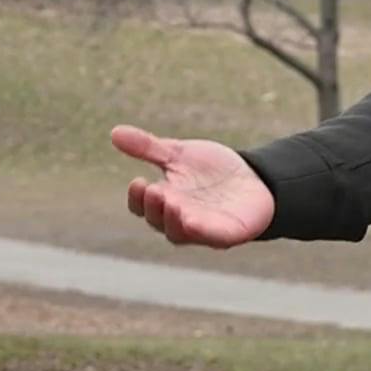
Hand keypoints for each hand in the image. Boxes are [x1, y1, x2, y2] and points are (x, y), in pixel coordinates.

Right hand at [112, 125, 275, 250]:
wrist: (256, 178)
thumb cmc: (213, 171)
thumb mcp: (179, 154)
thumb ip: (148, 147)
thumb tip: (114, 133)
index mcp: (164, 200)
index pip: (141, 206)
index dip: (136, 198)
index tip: (137, 181)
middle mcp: (178, 219)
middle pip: (157, 221)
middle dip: (153, 207)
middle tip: (153, 190)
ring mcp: (202, 229)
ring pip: (179, 233)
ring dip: (172, 220)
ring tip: (171, 203)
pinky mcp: (226, 234)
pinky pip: (209, 237)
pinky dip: (200, 231)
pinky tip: (192, 221)